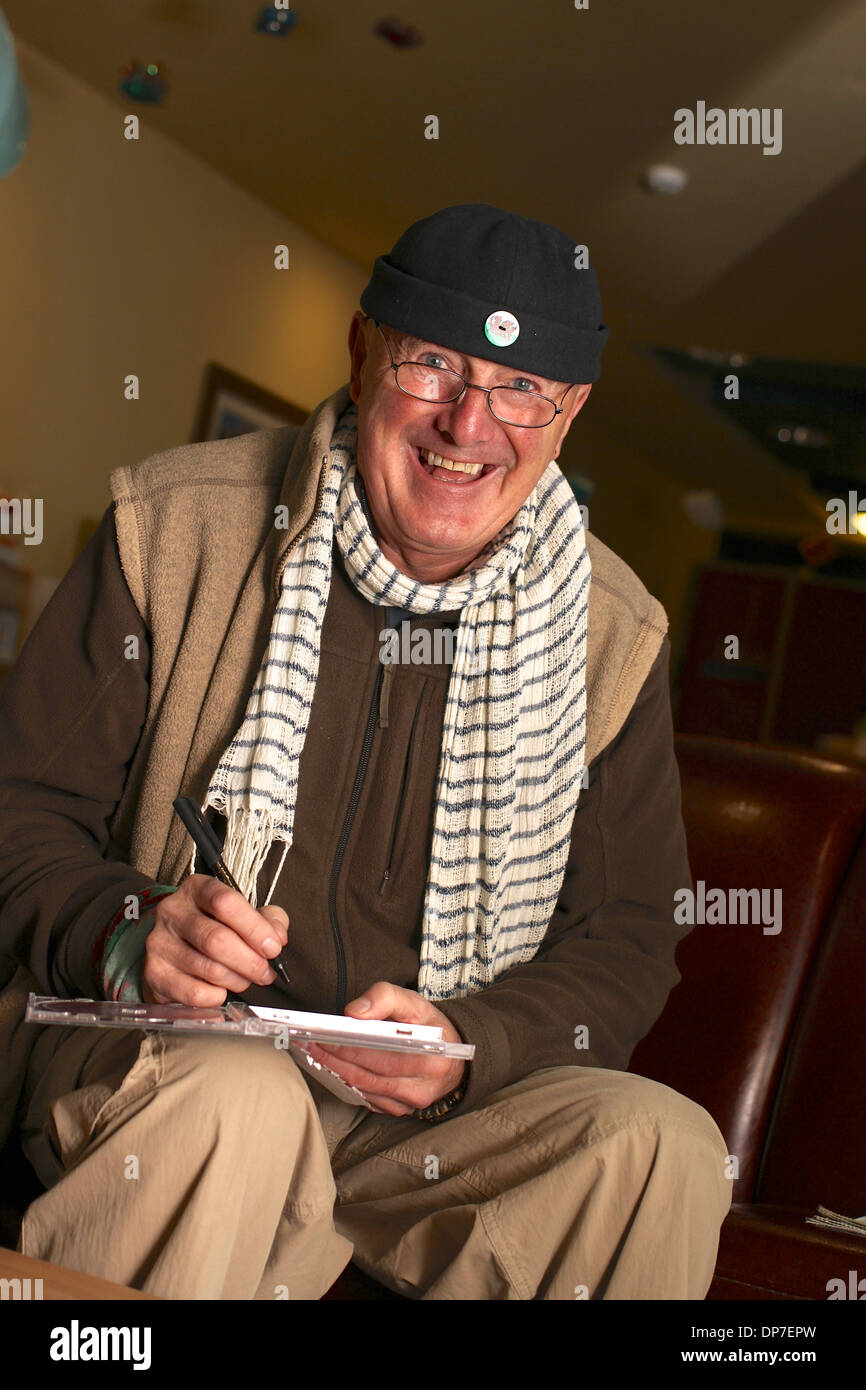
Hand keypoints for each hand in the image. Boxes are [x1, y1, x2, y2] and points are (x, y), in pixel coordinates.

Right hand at [141, 874, 288, 1005]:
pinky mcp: (154, 973)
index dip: (255, 928)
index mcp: (196, 889)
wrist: (173, 947)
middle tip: (266, 973)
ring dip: (237, 980)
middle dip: (250, 961)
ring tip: (246, 980)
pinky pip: (195, 992)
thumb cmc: (214, 927)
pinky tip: (221, 990)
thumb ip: (267, 919)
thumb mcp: (242, 913)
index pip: (225, 903)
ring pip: (209, 968)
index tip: (274, 947)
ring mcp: (159, 942)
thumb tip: (277, 937)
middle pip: (216, 939)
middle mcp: (172, 911)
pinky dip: (217, 996)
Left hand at [303, 981, 467, 1116]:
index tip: (321, 1035)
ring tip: (313, 1053)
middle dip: (333, 1059)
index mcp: (429, 1056)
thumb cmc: (431, 1028)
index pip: (380, 1054)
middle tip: (308, 1043)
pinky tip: (330, 1068)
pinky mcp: (399, 1110)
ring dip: (334, 1071)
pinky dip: (345, 1083)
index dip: (347, 1046)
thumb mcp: (414, 1003)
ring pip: (363, 1089)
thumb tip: (353, 1013)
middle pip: (366, 1074)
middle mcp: (421, 1086)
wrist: (452, 1058)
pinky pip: (366, 1098)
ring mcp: (409, 1103)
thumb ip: (384, 998)